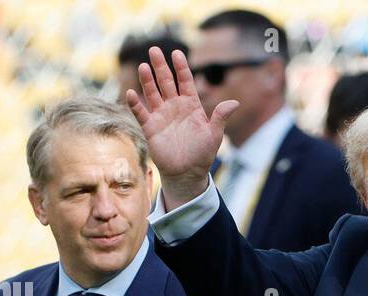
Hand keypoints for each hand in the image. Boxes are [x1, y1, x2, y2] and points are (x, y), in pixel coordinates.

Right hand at [127, 46, 237, 210]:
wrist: (187, 174)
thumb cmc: (202, 154)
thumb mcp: (214, 134)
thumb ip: (221, 117)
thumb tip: (235, 102)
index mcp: (191, 105)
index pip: (185, 81)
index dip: (181, 67)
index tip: (177, 53)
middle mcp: (174, 107)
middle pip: (166, 82)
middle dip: (160, 66)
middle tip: (154, 50)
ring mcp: (161, 116)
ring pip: (152, 93)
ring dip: (147, 80)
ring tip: (144, 66)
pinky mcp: (150, 128)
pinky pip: (141, 113)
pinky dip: (135, 104)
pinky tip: (131, 93)